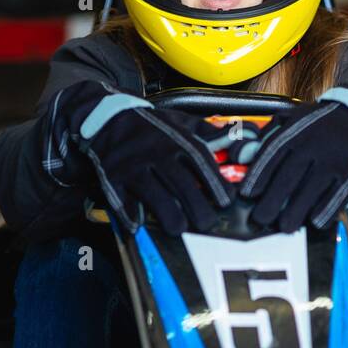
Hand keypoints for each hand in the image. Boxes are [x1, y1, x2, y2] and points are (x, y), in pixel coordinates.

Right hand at [44, 80, 229, 234]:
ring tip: (179, 229)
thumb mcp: (181, 121)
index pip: (201, 162)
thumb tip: (238, 137)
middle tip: (208, 224)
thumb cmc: (152, 126)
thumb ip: (209, 131)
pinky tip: (137, 227)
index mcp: (177, 141)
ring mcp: (134, 167)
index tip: (226, 200)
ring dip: (167, 214)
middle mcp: (157, 154)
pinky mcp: (113, 177)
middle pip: (180, 183)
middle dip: (197, 206)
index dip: (215, 183)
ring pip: (153, 193)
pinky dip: (128, 213)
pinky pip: (121, 198)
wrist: (108, 118)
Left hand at [236, 88, 347, 231]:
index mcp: (294, 132)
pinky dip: (327, 210)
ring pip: (313, 187)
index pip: (273, 153)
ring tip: (285, 227)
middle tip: (262, 218)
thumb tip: (240, 156)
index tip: (248, 194)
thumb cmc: (311, 128)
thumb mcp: (288, 121)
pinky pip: (338, 194)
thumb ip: (266, 137)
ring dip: (298, 210)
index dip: (259, 174)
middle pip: (290, 175)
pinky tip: (315, 223)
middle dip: (274, 199)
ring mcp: (333, 160)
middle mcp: (313, 145)